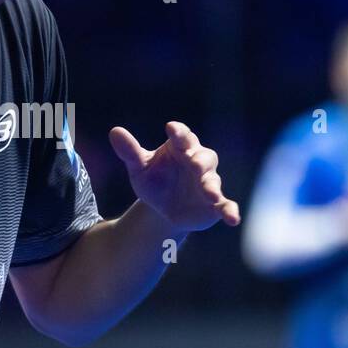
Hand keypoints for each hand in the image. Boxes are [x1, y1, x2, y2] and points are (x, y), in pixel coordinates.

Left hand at [109, 121, 240, 232]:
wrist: (163, 209)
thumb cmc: (154, 180)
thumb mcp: (139, 168)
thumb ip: (129, 151)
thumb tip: (114, 131)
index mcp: (180, 148)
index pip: (182, 136)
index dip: (178, 132)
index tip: (171, 128)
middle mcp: (198, 162)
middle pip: (203, 157)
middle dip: (199, 160)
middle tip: (193, 164)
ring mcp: (208, 182)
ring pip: (213, 181)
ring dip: (212, 186)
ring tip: (209, 194)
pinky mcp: (215, 203)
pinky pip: (226, 205)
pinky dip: (230, 210)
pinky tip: (232, 219)